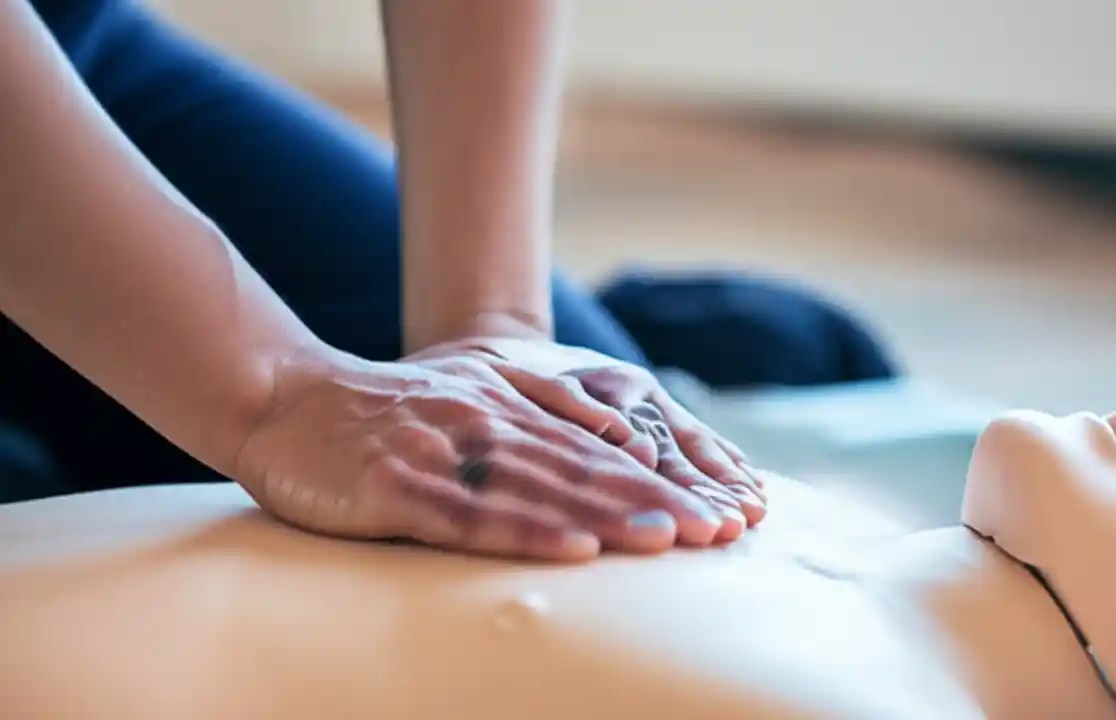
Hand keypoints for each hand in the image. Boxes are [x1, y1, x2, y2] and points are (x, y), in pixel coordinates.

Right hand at [233, 347, 726, 561]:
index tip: (713, 511)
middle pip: (583, 471)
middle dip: (655, 503)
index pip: (596, 452)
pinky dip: (527, 532)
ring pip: (541, 489)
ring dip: (608, 516)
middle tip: (714, 532)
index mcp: (505, 404)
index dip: (659, 482)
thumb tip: (622, 429)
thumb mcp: (472, 383)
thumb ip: (544, 401)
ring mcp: (442, 455)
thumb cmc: (385, 408)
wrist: (285, 399)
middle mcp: (485, 423)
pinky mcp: (399, 488)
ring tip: (666, 542)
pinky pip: (472, 515)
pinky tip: (572, 548)